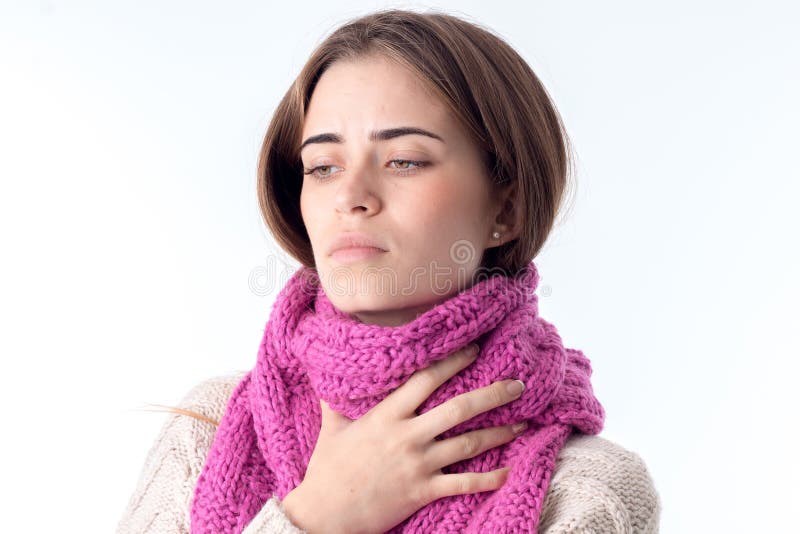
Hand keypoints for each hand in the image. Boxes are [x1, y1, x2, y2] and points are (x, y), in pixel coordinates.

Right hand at [281, 343, 527, 533]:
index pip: (426, 379)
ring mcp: (418, 464)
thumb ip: (336, 402)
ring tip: (521, 423)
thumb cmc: (327, 470)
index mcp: (386, 415)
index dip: (453, 362)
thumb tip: (329, 378)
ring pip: (468, 443)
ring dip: (498, 433)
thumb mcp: (331, 429)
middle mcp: (407, 436)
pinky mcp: (423, 491)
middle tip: (518, 385)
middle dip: (492, 394)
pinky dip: (488, 479)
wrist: (326, 515)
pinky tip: (507, 472)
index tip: (475, 349)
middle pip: (459, 408)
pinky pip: (462, 483)